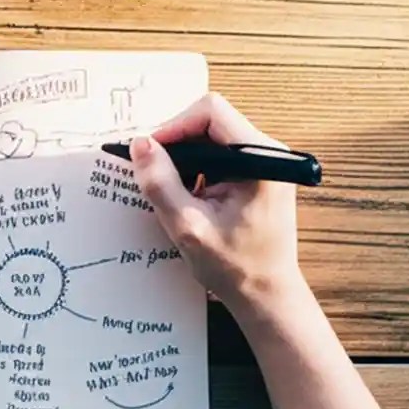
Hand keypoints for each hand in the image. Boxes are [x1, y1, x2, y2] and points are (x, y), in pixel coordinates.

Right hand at [129, 93, 302, 310]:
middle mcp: (268, 153)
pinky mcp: (257, 173)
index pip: (211, 112)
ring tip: (170, 189)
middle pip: (210, 121)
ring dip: (184, 157)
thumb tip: (139, 144)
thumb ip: (161, 183)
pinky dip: (195, 168)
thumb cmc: (235, 268)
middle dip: (176, 143)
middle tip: (153, 172)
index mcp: (261, 159)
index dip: (174, 126)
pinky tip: (186, 195)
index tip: (150, 153)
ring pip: (211, 136)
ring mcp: (265, 162)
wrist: (266, 296)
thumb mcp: (187, 227)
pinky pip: (218, 154)